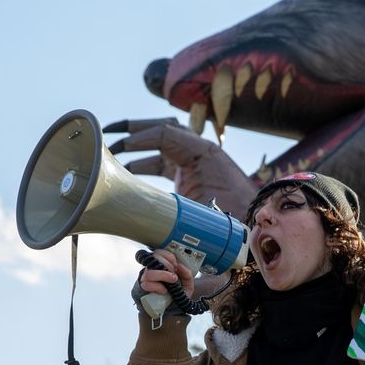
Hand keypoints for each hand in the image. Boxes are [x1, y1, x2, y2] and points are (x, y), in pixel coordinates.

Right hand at [107, 119, 257, 220]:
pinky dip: (144, 159)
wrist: (255, 225)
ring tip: (112, 149)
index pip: (166, 133)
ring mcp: (194, 161)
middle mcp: (198, 151)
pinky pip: (164, 158)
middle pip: (162, 127)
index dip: (140, 138)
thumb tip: (146, 237)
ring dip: (137, 143)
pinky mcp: (190, 173)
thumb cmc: (235, 221)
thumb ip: (175, 218)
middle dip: (134, 129)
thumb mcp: (204, 217)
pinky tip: (126, 168)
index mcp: (203, 153)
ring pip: (161, 141)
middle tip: (109, 134)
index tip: (119, 147)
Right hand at [138, 248, 195, 299]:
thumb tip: (180, 266)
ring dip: (163, 275)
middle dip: (167, 265)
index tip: (175, 264)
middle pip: (154, 258)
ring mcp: (146, 279)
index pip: (159, 253)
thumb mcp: (187, 284)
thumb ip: (187, 274)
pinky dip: (157, 287)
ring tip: (172, 281)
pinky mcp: (143, 289)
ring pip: (149, 272)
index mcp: (161, 266)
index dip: (167, 256)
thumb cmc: (178, 294)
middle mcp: (152, 270)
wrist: (173, 309)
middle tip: (174, 275)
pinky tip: (164, 290)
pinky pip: (146, 284)